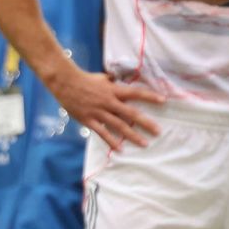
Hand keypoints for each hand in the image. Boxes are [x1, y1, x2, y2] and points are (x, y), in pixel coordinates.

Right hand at [45, 68, 164, 149]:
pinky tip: (120, 149)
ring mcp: (99, 112)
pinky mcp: (89, 120)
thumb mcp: (104, 79)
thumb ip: (114, 84)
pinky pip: (102, 132)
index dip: (150, 97)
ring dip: (132, 136)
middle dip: (146, 123)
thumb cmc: (86, 79)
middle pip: (131, 113)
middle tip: (158, 131)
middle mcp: (109, 102)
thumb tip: (122, 83)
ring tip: (144, 143)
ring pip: (119, 126)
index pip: (136, 93)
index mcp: (114, 90)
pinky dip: (111, 141)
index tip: (163, 101)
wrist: (66, 83)